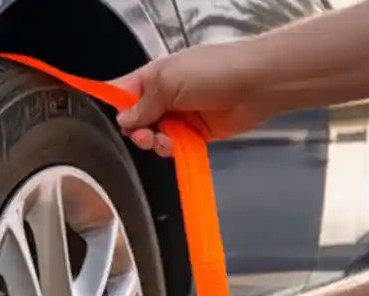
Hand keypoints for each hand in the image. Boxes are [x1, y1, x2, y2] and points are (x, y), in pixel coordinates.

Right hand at [111, 41, 269, 156]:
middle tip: (144, 134)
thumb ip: (142, 103)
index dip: (115, 107)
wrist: (254, 84)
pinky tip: (175, 146)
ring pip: (154, 136)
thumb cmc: (212, 72)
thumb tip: (123, 119)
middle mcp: (165, 96)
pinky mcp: (196, 134)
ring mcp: (181, 116)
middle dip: (136, 130)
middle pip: (137, 120)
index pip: (123, 93)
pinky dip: (171, 150)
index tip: (114, 120)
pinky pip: (174, 147)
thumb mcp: (168, 81)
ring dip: (154, 142)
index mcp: (154, 77)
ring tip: (163, 140)